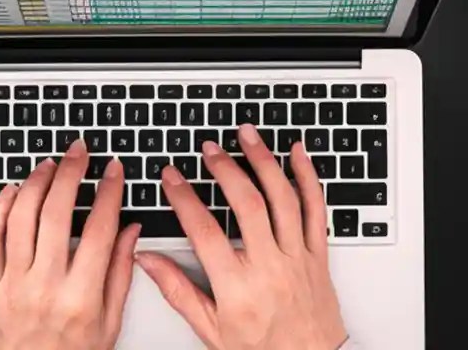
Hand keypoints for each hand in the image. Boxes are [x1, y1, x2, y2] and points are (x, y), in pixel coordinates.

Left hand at [0, 140, 140, 349]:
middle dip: (70, 173)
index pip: (98, 229)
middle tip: (78, 153)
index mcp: (80, 297)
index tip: (113, 171)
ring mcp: (12, 285)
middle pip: (55, 213)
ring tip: (49, 166)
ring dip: (35, 183)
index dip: (108, 192)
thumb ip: (120, 273)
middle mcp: (44, 287)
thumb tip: (131, 231)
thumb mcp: (109, 324)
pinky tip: (12, 192)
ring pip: (20, 218)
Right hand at [137, 124, 348, 349]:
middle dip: (225, 169)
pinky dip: (309, 178)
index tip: (171, 177)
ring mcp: (297, 258)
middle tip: (208, 149)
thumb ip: (178, 291)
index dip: (184, 199)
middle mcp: (270, 267)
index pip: (205, 232)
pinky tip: (298, 154)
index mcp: (238, 288)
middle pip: (247, 205)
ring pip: (283, 199)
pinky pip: (316, 210)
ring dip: (264, 161)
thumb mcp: (212, 330)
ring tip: (247, 137)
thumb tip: (148, 261)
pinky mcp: (318, 255)